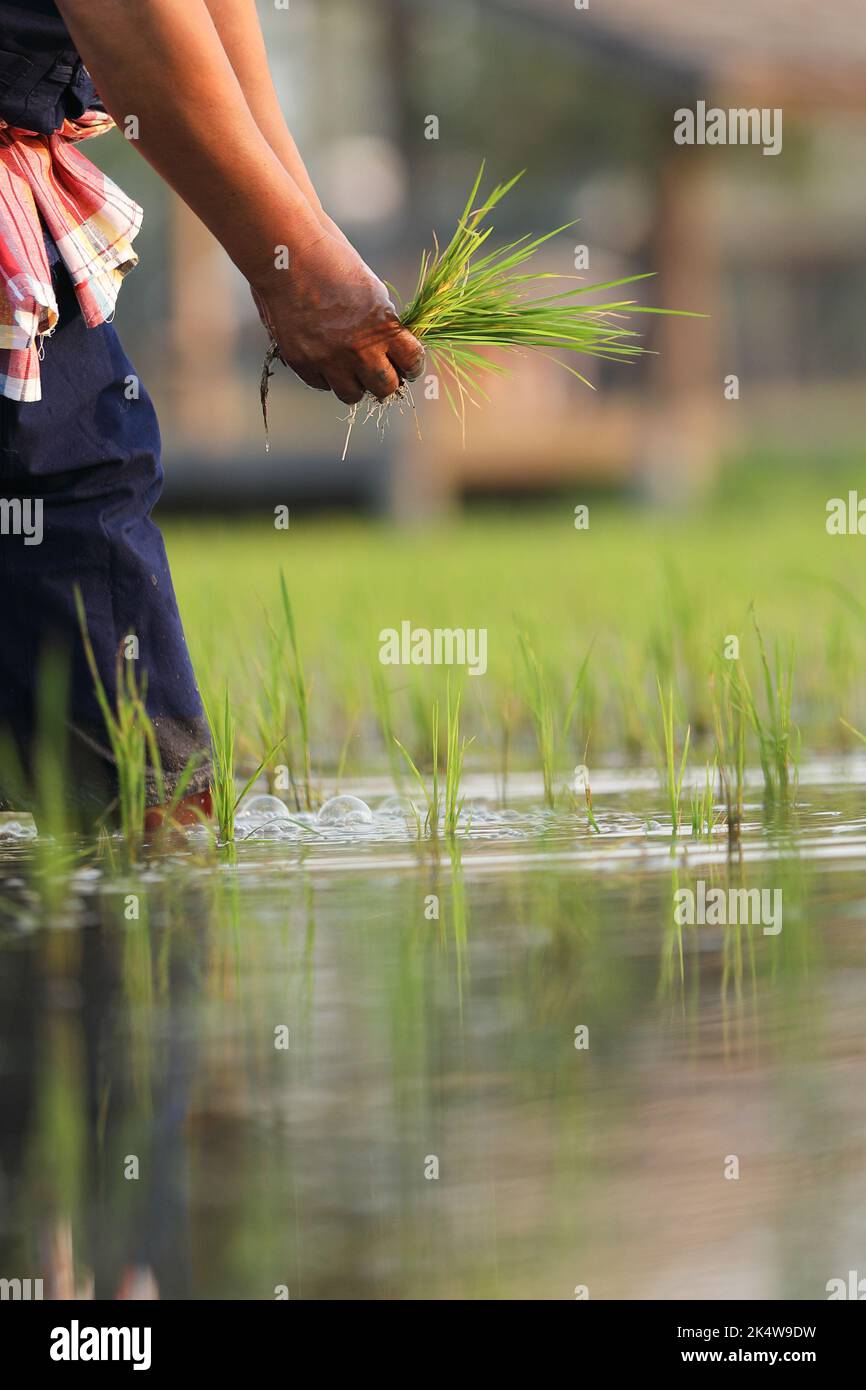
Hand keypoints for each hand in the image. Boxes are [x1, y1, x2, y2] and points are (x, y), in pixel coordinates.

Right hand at [252, 230, 423, 403]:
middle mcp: (359, 349)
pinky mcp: (302, 363)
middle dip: (385, 379)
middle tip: (379, 369)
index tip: (407, 364)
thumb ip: (384, 325)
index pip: (412, 363)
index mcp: (383, 326)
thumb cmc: (333, 263)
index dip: (412, 365)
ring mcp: (328, 360)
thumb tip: (392, 353)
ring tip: (349, 366)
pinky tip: (323, 355)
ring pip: (352, 395)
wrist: (288, 254)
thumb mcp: (372, 291)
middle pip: (384, 388)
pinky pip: (321, 384)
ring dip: (354, 383)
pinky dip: (325, 374)